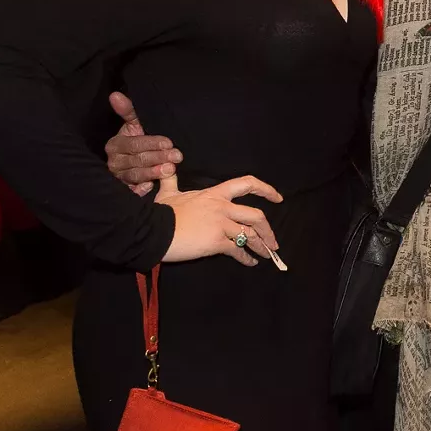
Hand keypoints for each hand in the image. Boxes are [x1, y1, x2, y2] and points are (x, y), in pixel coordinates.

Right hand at [105, 92, 181, 194]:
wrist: (137, 159)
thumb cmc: (138, 139)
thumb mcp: (135, 124)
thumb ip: (129, 111)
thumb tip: (115, 95)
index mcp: (115, 144)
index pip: (134, 144)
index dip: (152, 143)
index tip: (169, 143)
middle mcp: (114, 162)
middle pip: (137, 160)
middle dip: (158, 158)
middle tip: (177, 156)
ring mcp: (119, 177)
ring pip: (136, 176)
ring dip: (153, 173)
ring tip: (170, 170)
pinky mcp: (125, 190)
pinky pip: (132, 191)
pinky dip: (141, 189)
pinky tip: (151, 187)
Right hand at [156, 173, 282, 266]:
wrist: (152, 232)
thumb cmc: (161, 213)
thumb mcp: (168, 192)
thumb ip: (171, 180)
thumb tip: (167, 167)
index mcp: (215, 193)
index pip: (247, 183)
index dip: (266, 189)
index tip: (278, 198)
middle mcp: (223, 207)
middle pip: (256, 216)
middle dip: (269, 231)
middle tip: (274, 242)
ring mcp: (221, 225)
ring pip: (250, 235)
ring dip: (261, 247)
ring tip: (266, 255)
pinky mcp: (216, 242)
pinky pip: (237, 251)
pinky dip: (246, 258)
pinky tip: (250, 263)